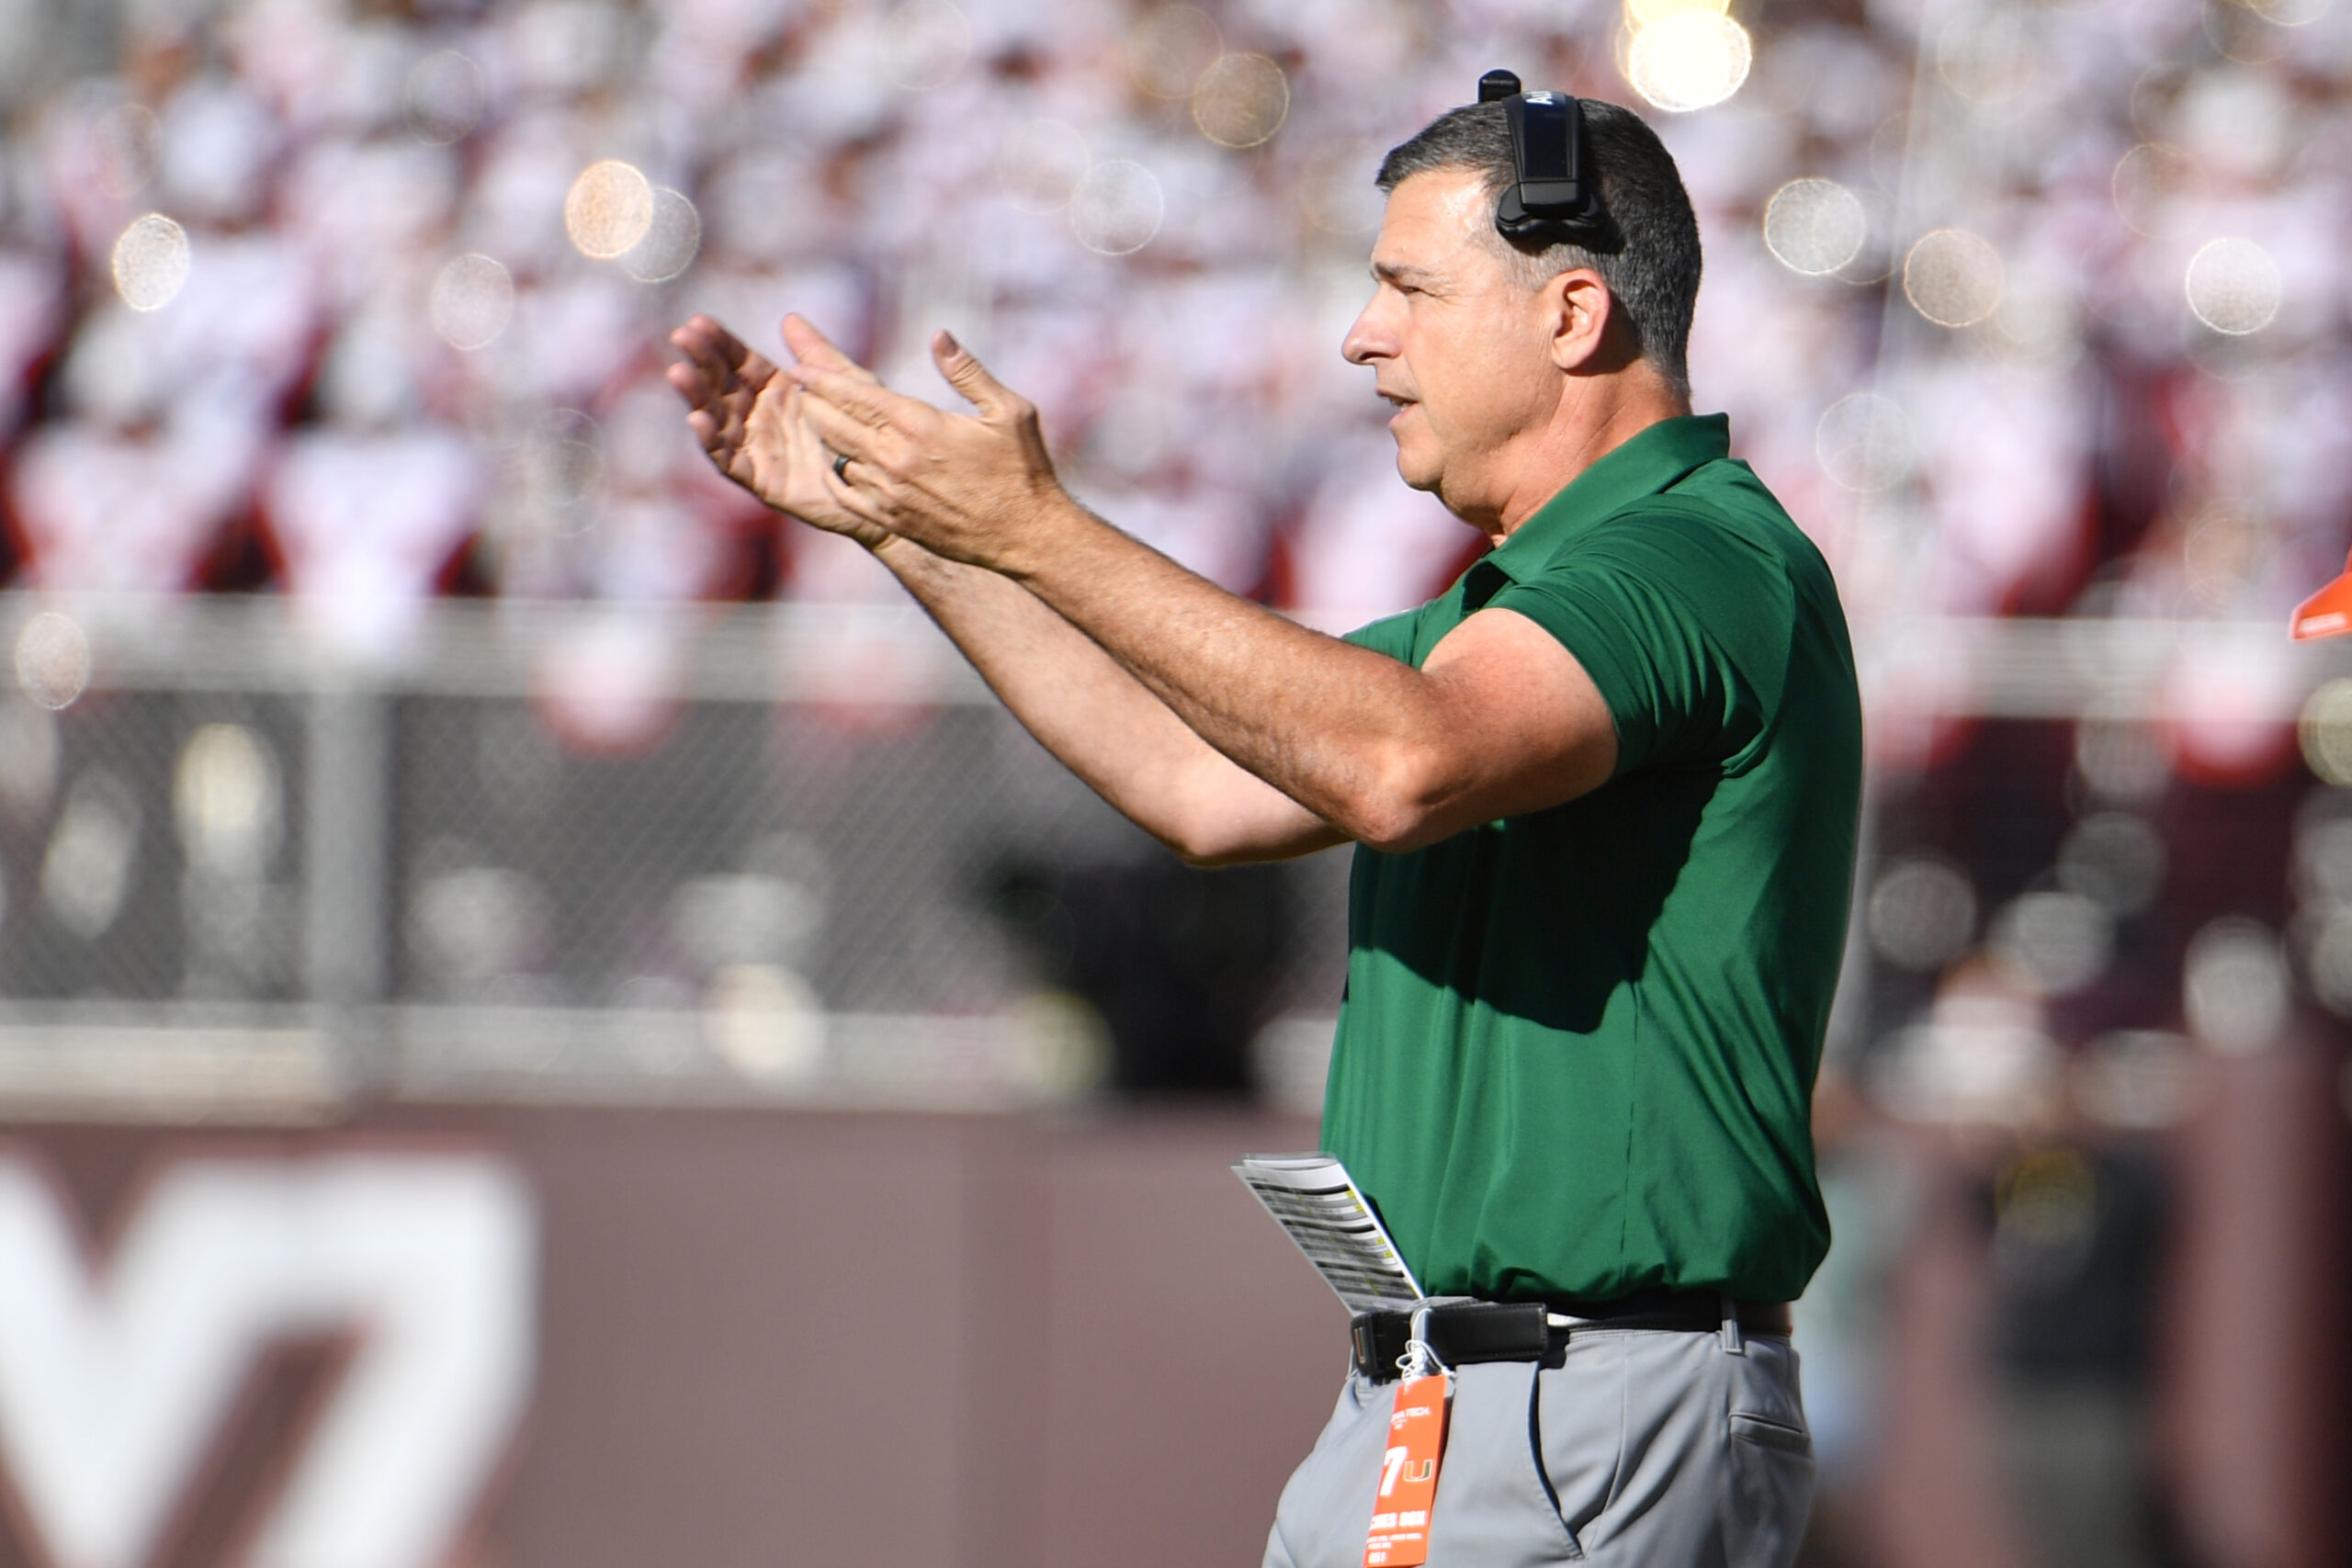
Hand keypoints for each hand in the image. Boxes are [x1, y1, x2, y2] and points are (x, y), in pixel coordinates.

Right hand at [665, 314, 889, 548]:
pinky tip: (697, 419)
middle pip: (722, 387)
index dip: (720, 343)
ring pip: (717, 420)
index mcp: (776, 391)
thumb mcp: (845, 386)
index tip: (699, 322)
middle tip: (681, 337)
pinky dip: (711, 442)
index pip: (740, 362)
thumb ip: (818, 356)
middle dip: (700, 363)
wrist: (883, 483)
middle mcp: (760, 418)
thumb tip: (790, 318)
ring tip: (679, 374)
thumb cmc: (864, 433)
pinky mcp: (761, 481)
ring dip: (696, 397)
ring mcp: (758, 448)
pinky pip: (730, 461)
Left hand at [789, 328, 1069, 573]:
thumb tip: (938, 335)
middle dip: (811, 401)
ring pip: (835, 457)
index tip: (799, 367)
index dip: (820, 380)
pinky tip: (835, 461)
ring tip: (814, 417)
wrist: (1026, 535)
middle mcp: (896, 460)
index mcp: (919, 426)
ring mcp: (890, 493)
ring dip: (822, 436)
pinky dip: (835, 473)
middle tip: (799, 385)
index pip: (853, 395)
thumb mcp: (1008, 410)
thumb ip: (967, 371)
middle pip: (833, 424)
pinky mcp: (892, 520)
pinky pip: (846, 493)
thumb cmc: (1023, 469)